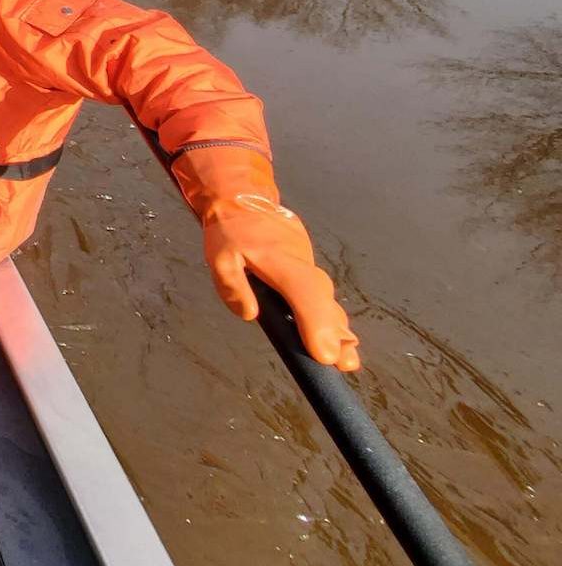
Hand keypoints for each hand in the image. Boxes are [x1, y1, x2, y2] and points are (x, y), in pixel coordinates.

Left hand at [204, 199, 361, 370]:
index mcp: (278, 260)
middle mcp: (301, 263)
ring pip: (325, 299)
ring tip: (347, 360)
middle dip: (334, 333)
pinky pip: (321, 296)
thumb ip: (232, 286)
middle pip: (322, 300)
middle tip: (342, 364)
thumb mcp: (219, 257)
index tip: (325, 353)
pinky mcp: (308, 269)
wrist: (244, 200)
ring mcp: (308, 265)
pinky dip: (330, 317)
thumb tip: (251, 314)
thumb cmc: (231, 233)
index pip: (303, 293)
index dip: (316, 323)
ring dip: (337, 329)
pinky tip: (340, 340)